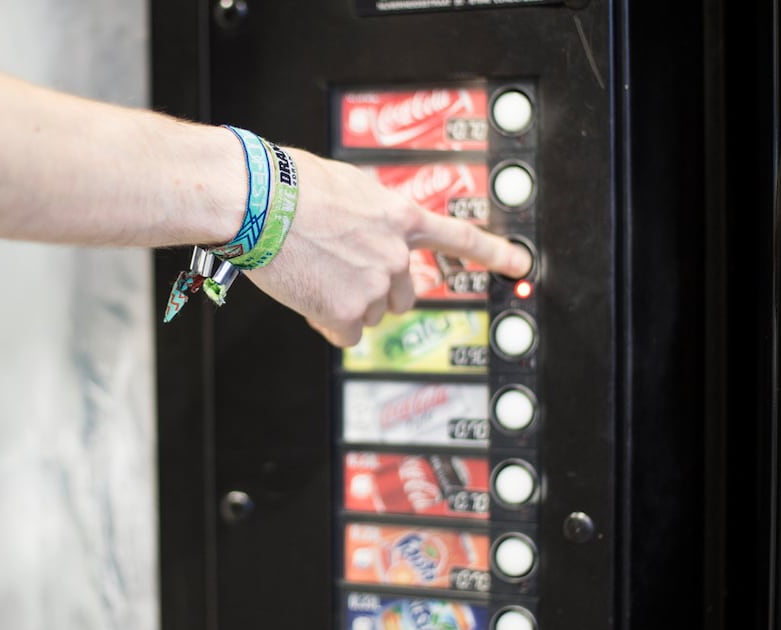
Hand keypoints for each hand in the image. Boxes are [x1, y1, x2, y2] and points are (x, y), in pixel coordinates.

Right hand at [245, 149, 531, 346]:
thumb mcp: (346, 188)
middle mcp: (396, 254)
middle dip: (377, 291)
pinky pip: (346, 334)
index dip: (494, 253)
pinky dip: (327, 322)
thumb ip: (369, 217)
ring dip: (347, 305)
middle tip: (340, 274)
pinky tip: (307, 295)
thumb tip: (364, 237)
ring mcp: (375, 286)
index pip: (460, 238)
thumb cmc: (289, 186)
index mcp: (400, 217)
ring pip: (372, 314)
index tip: (520, 264)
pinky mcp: (348, 314)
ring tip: (314, 277)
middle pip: (403, 293)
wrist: (260, 203)